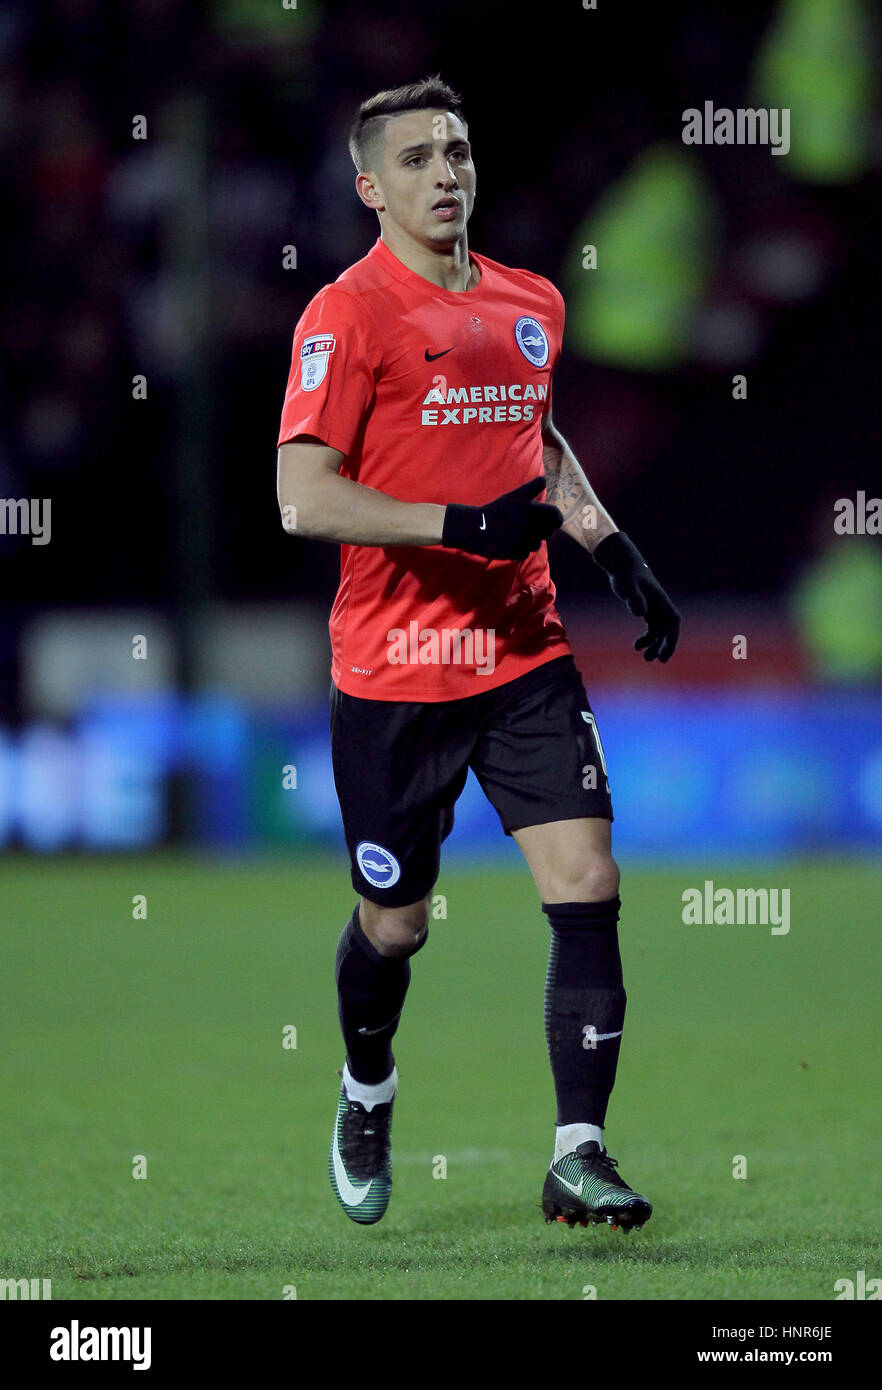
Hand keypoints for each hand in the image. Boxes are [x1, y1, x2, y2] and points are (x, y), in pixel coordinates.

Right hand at [441, 477, 562, 560]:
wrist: (476, 528)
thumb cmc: (497, 510)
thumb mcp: (514, 496)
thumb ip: (532, 488)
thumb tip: (545, 480)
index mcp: (530, 509)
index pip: (555, 516)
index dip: (556, 518)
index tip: (553, 520)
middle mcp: (528, 525)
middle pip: (549, 532)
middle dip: (543, 529)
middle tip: (531, 526)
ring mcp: (522, 540)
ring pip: (538, 544)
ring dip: (531, 540)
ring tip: (518, 534)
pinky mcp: (515, 552)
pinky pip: (526, 553)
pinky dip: (521, 549)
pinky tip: (510, 542)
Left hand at [593, 531, 679, 662]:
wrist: (621, 563)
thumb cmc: (626, 573)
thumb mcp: (629, 585)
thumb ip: (634, 598)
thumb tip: (641, 614)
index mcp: (661, 601)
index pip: (673, 622)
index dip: (672, 638)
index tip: (667, 651)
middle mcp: (660, 606)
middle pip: (668, 630)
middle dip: (666, 645)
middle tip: (659, 659)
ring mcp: (653, 608)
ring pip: (659, 632)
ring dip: (654, 645)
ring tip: (646, 657)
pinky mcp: (645, 609)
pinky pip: (651, 628)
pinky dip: (647, 639)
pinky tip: (637, 646)